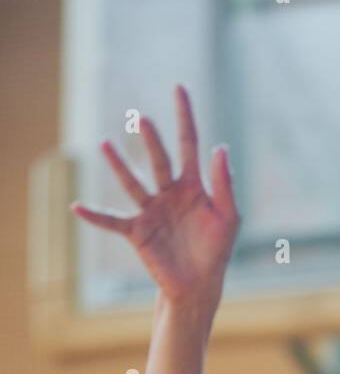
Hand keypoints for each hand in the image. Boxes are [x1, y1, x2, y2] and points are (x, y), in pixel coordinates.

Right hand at [69, 84, 240, 305]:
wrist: (199, 285)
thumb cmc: (216, 251)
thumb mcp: (228, 217)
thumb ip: (224, 184)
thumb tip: (220, 147)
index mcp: (193, 185)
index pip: (188, 143)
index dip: (184, 116)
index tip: (179, 88)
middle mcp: (169, 192)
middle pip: (159, 159)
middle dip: (151, 140)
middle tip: (142, 119)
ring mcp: (152, 210)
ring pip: (133, 183)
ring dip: (119, 166)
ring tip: (105, 144)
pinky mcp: (138, 232)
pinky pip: (112, 221)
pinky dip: (95, 216)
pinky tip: (77, 207)